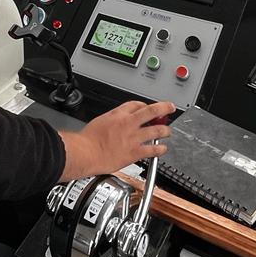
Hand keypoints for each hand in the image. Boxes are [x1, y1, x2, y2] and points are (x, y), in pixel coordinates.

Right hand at [58, 100, 174, 181]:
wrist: (85, 152)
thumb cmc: (87, 140)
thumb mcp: (99, 121)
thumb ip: (111, 121)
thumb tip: (114, 123)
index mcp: (118, 114)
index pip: (136, 104)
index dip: (144, 105)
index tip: (147, 108)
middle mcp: (128, 123)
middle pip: (151, 111)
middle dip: (163, 108)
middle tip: (170, 108)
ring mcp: (133, 137)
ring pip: (156, 130)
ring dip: (165, 130)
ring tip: (168, 131)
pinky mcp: (135, 152)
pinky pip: (153, 149)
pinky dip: (160, 149)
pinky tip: (163, 149)